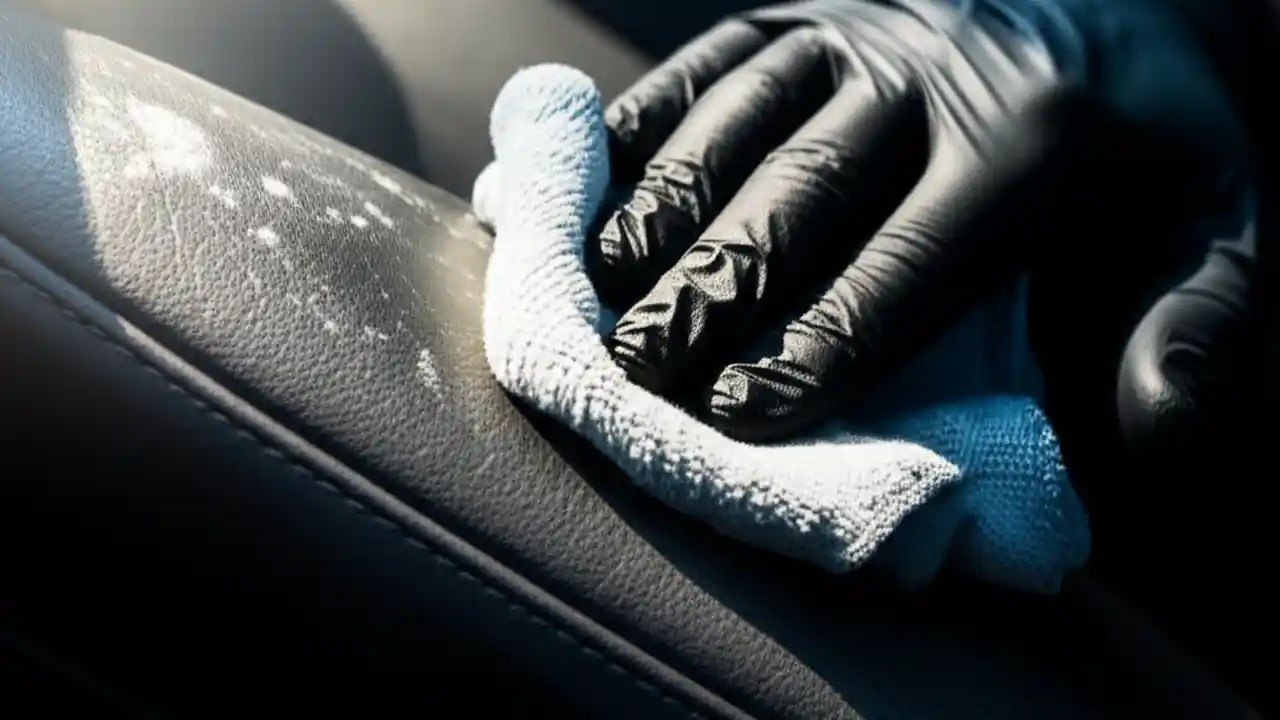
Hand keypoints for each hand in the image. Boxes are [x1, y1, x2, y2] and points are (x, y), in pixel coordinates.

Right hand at [590, 0, 1248, 440]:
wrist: (1124, 1)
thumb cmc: (1157, 144)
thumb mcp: (1231, 227)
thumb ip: (1208, 327)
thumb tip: (1154, 431)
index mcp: (1031, 140)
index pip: (907, 262)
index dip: (822, 343)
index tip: (744, 414)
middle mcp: (926, 73)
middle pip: (802, 190)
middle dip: (715, 285)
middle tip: (639, 366)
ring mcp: (853, 31)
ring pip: (740, 120)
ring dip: (662, 206)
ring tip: (600, 289)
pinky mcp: (802, 12)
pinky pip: (713, 60)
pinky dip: (648, 118)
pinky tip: (594, 177)